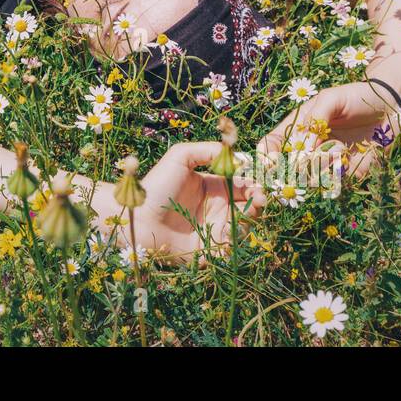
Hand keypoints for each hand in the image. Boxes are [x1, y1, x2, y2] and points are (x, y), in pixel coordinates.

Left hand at [121, 142, 262, 264]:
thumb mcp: (180, 157)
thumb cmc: (156, 186)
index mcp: (213, 187)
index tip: (258, 180)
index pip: (241, 185)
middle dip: (259, 200)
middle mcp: (217, 208)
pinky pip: (232, 247)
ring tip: (252, 207)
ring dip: (252, 216)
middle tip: (262, 196)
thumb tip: (237, 156)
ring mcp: (215, 230)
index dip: (253, 183)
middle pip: (248, 205)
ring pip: (245, 225)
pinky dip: (237, 237)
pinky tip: (233, 226)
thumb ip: (206, 150)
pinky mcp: (211, 250)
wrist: (139, 218)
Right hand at [260, 81, 400, 179]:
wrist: (391, 106)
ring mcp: (326, 162)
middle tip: (310, 158)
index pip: (271, 145)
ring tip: (340, 149)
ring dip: (321, 166)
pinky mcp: (347, 172)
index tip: (268, 164)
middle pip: (287, 168)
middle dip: (293, 169)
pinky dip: (339, 172)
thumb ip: (314, 120)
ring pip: (311, 177)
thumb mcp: (331, 99)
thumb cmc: (357, 97)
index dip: (265, 156)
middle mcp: (308, 148)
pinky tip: (349, 156)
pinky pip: (336, 181)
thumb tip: (303, 148)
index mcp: (298, 128)